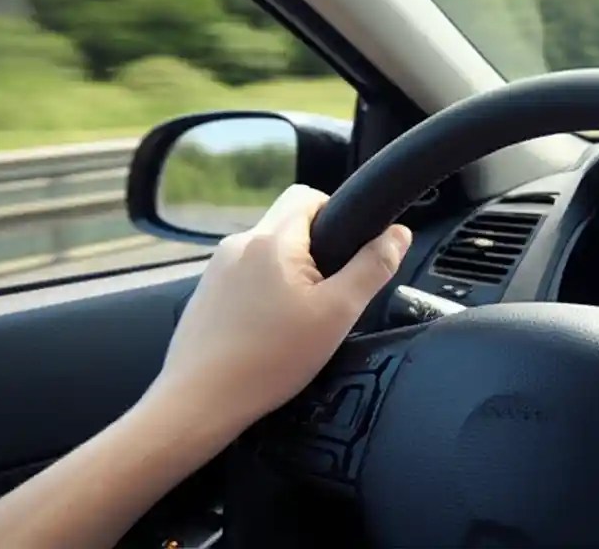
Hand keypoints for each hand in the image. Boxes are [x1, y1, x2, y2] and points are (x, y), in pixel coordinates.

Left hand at [149, 184, 412, 432]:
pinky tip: (269, 329)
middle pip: (288, 221)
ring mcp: (216, 268)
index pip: (309, 196)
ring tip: (298, 316)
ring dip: (289, 270)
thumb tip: (398, 234)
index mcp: (272, 240)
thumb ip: (372, 268)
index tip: (347, 255)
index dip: (337, 215)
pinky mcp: (205, 292)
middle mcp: (239, 243)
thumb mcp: (337, 313)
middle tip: (327, 292)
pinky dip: (264, 290)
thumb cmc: (269, 360)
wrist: (200, 401)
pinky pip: (245, 274)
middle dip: (315, 247)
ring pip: (267, 250)